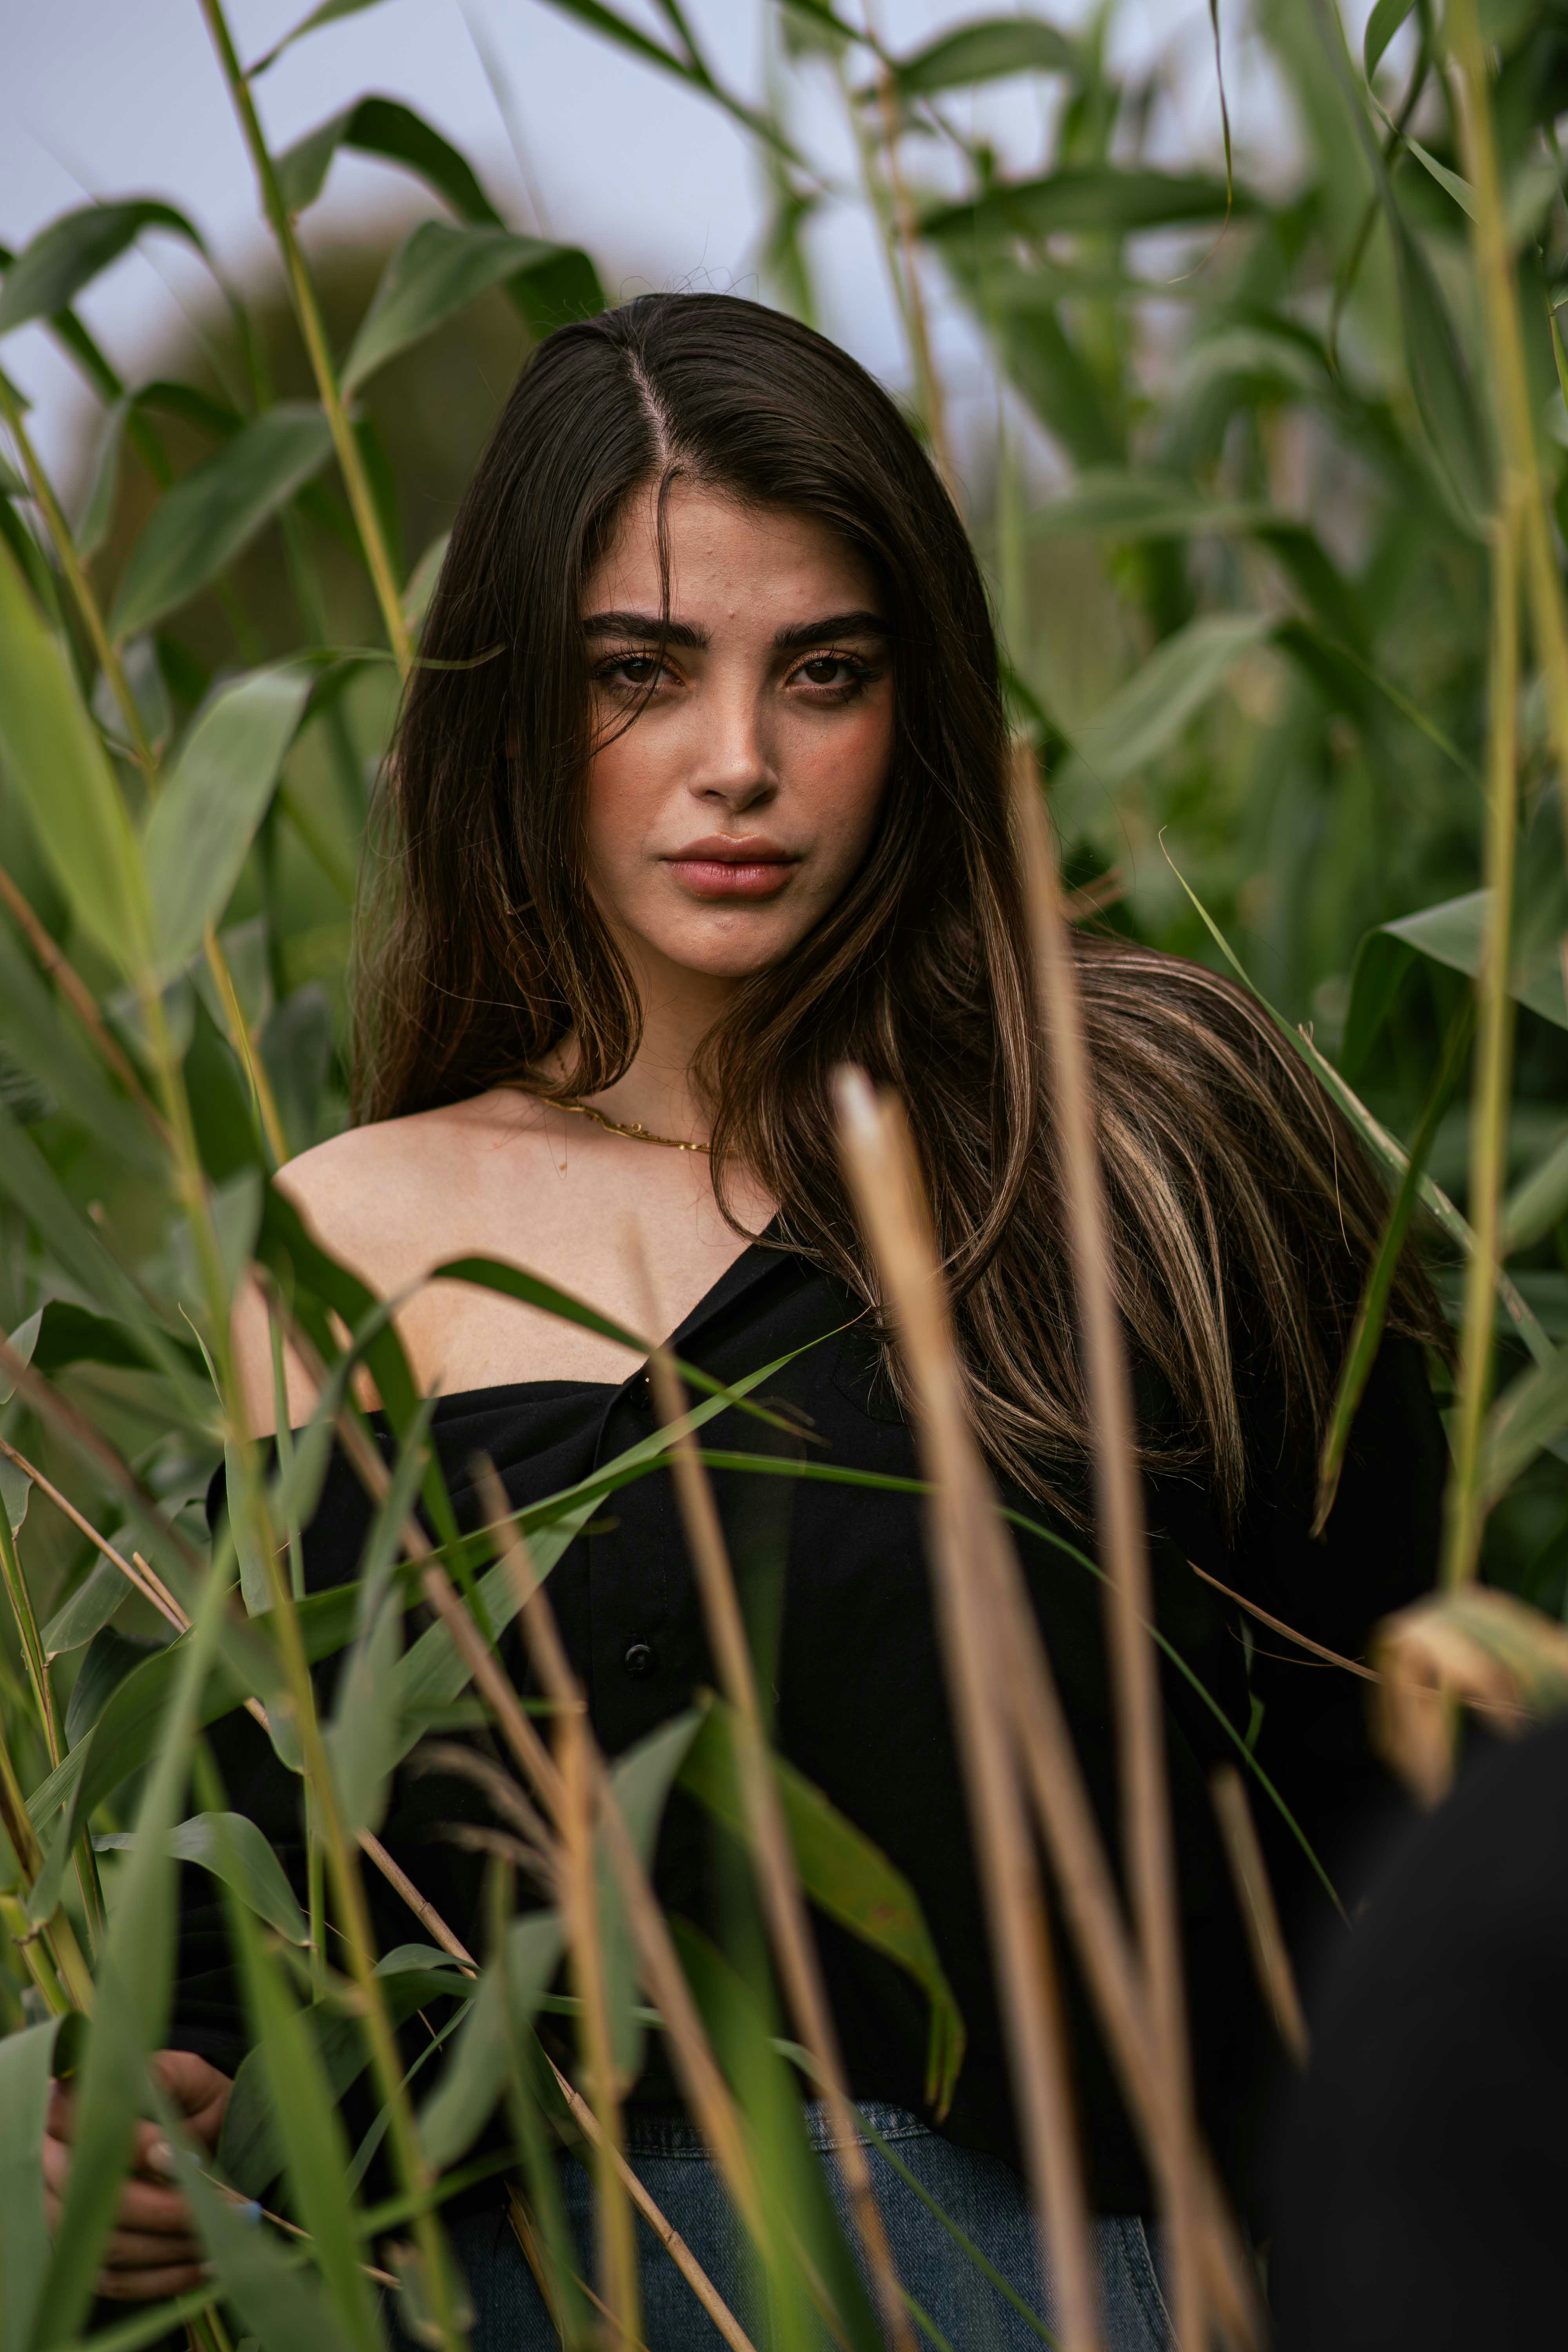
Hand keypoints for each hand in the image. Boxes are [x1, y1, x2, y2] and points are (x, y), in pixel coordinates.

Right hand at [44, 2049, 233, 2301]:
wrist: (187, 2119)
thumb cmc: (185, 2095)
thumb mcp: (181, 2075)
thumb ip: (166, 2090)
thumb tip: (161, 2151)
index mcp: (66, 2108)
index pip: (89, 2134)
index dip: (138, 2151)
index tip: (194, 2159)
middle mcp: (49, 2166)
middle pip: (99, 2203)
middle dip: (169, 2212)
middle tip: (228, 2211)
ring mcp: (58, 2216)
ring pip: (108, 2246)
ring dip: (172, 2249)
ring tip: (225, 2240)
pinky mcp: (75, 2255)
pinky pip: (114, 2280)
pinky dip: (162, 2278)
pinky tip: (205, 2265)